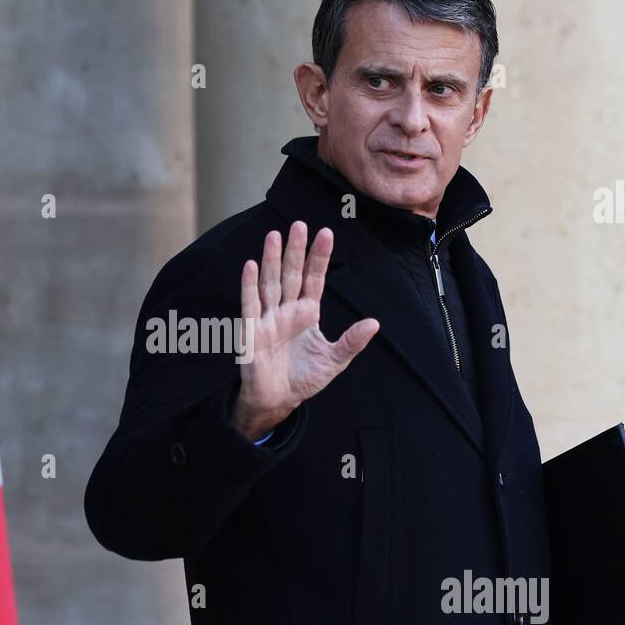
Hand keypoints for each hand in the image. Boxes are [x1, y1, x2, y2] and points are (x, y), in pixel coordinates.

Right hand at [230, 220, 379, 439]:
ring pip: (270, 283)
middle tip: (299, 224)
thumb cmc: (303, 378)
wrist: (278, 401)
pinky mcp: (253, 331)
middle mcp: (287, 310)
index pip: (313, 279)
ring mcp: (268, 319)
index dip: (318, 258)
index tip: (326, 233)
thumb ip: (351, 341)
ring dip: (271, 260)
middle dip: (294, 250)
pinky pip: (251, 304)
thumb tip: (374, 323)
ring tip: (274, 235)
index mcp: (307, 313)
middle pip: (291, 274)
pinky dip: (249, 285)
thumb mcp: (334, 360)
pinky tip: (251, 265)